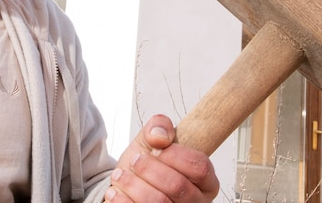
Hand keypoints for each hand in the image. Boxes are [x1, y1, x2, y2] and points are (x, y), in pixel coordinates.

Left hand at [104, 114, 218, 201]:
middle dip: (150, 169)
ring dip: (134, 185)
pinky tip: (116, 191)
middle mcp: (197, 202)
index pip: (200, 167)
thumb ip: (159, 127)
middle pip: (178, 186)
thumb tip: (160, 136)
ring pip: (159, 202)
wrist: (127, 185)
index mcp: (206, 180)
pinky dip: (124, 201)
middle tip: (135, 160)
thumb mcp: (151, 138)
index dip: (176, 155)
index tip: (156, 149)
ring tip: (120, 175)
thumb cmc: (146, 164)